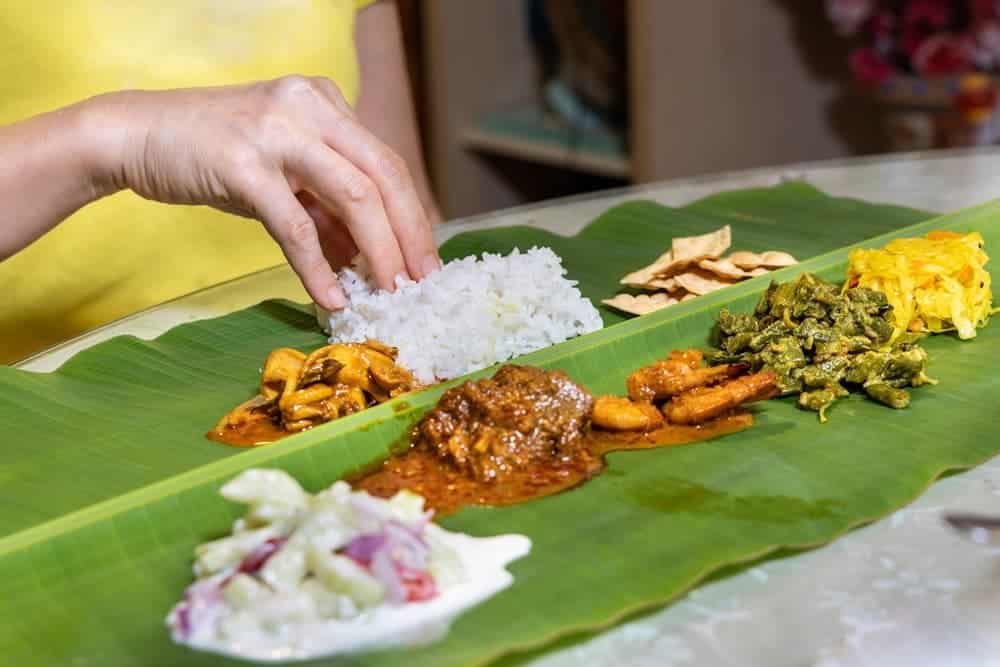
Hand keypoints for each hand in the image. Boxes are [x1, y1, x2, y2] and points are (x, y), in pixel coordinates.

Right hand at [86, 76, 439, 309]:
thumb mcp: (282, 174)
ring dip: (378, 251)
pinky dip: (318, 267)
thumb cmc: (213, 155)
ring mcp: (277, 131)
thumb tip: (367, 257)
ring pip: (352, 196)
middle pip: (383, 175)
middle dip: (409, 234)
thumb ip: (325, 208)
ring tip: (389, 293)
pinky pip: (295, 226)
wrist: (135, 135)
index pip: (386, 162)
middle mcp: (309, 107)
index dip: (413, 215)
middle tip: (421, 283)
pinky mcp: (243, 164)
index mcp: (325, 104)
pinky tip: (330, 297)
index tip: (426, 261)